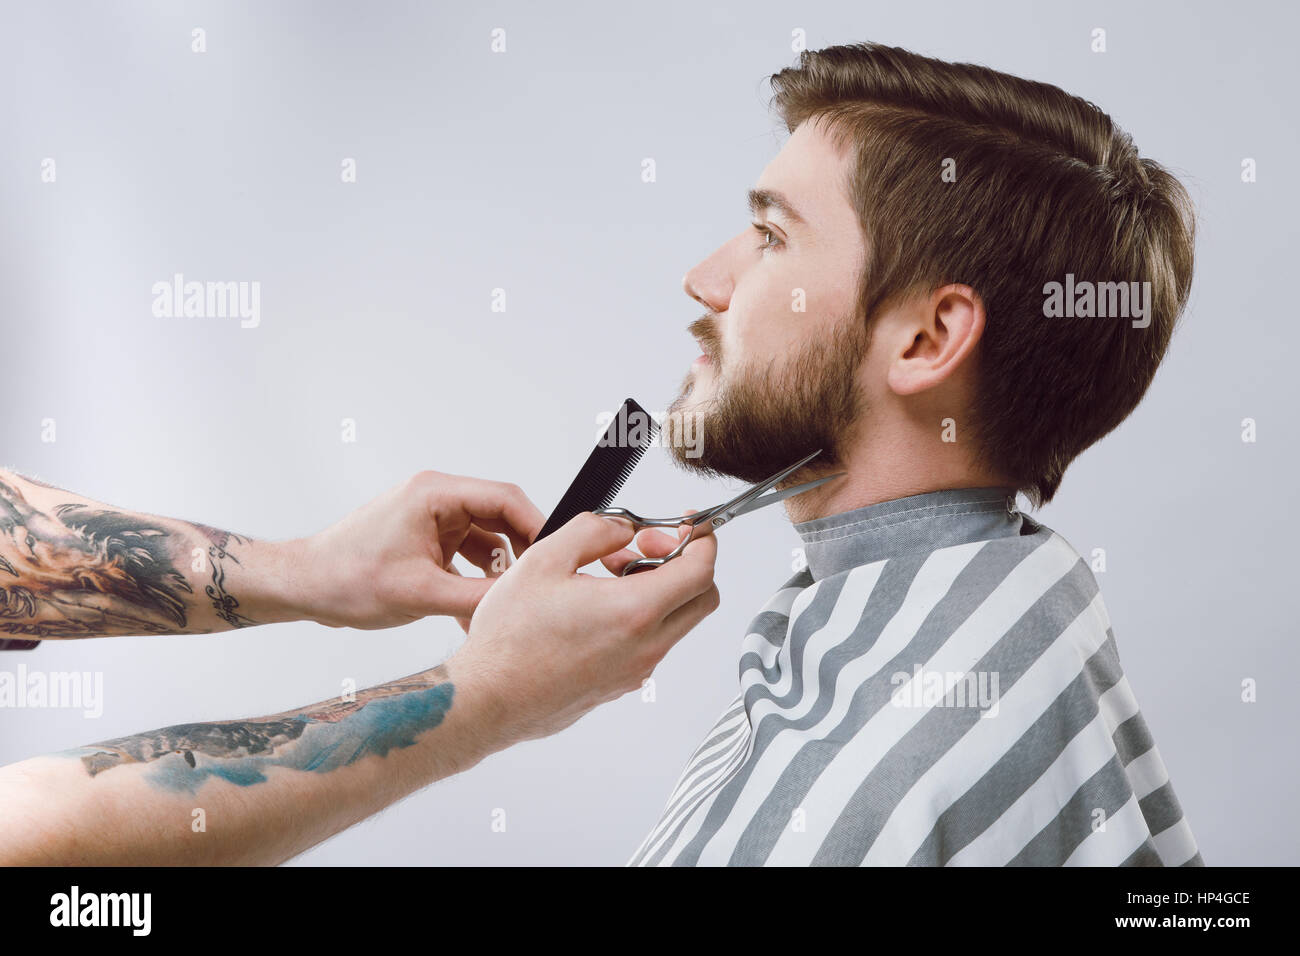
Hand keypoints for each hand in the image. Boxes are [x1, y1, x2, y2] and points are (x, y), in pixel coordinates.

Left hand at [286, 472, 543, 629]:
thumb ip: (477, 596)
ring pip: (489, 539)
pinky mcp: (428, 539)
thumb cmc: (345, 579)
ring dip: (499, 571)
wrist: (303, 586)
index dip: (538, 527)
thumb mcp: (420, 593)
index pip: (506, 498)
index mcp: (434, 494)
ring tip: (507, 601)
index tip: (556, 557)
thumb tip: (522, 602)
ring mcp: (433, 519)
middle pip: (503, 516)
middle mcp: (437, 498)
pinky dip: (478, 579)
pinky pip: (469, 555)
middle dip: (522, 552)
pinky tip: (481, 608)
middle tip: (539, 583)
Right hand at [453, 511, 719, 746]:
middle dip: (685, 562)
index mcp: (635, 612)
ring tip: (608, 573)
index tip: (689, 525)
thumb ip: (594, 530)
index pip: (701, 570)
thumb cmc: (510, 639)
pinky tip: (597, 604)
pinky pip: (651, 643)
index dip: (702, 539)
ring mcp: (636, 671)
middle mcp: (646, 646)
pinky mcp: (621, 685)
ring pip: (676, 621)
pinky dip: (641, 616)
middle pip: (701, 598)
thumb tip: (623, 528)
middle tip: (645, 546)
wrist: (489, 699)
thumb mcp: (545, 558)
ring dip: (658, 588)